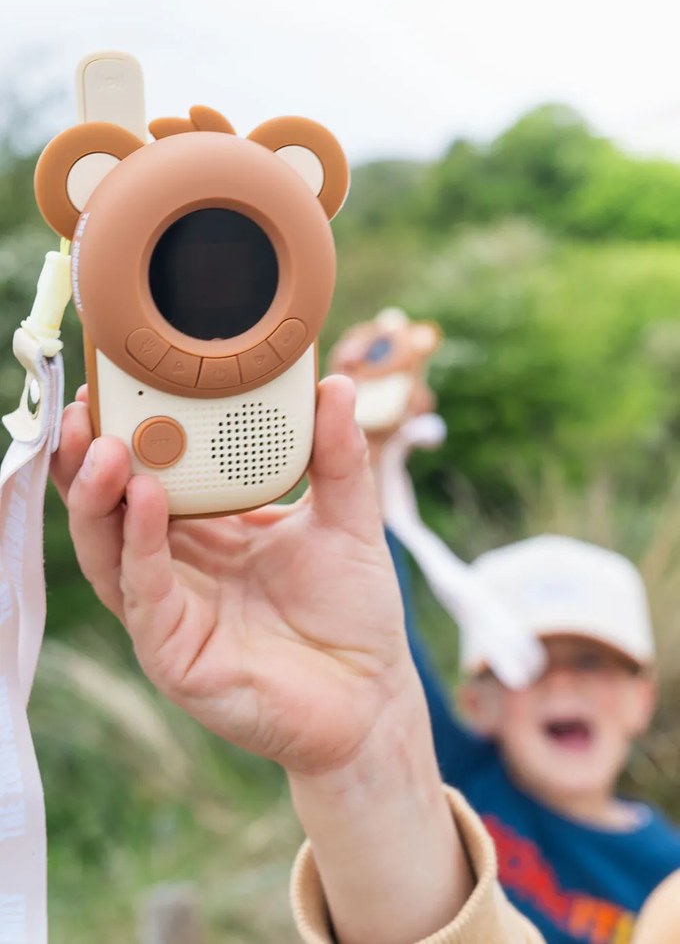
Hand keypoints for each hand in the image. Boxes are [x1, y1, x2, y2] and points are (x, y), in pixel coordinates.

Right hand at [51, 376, 418, 776]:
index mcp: (209, 531)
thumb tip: (332, 384)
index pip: (150, 473)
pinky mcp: (174, 653)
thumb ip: (337, 456)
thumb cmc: (353, 609)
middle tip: (88, 409)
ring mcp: (169, 611)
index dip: (127, 432)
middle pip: (111, 509)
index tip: (116, 383)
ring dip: (99, 499)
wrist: (372, 692)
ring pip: (108, 551)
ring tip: (106, 447)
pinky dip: (140, 546)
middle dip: (89, 459)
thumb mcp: (347, 519)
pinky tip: (146, 501)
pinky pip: (145, 594)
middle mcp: (176, 567)